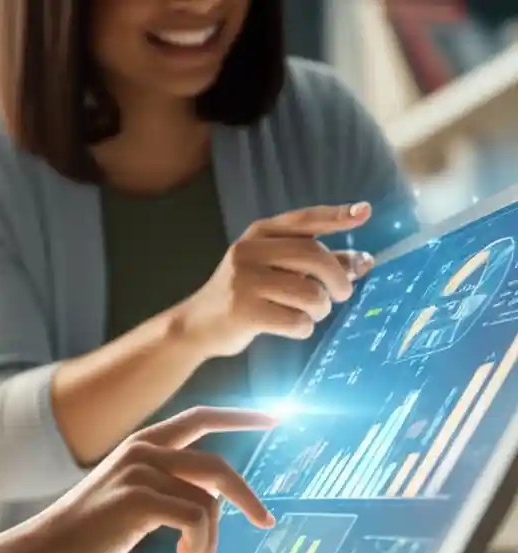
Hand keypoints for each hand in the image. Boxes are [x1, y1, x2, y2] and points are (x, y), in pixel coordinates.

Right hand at [36, 407, 277, 552]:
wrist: (52, 547)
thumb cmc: (93, 530)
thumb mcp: (132, 494)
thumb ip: (168, 485)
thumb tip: (215, 501)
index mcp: (143, 444)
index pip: (199, 418)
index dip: (239, 418)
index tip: (275, 418)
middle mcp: (143, 451)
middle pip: (217, 466)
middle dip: (247, 497)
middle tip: (266, 522)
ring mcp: (140, 473)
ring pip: (207, 503)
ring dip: (211, 540)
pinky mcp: (139, 500)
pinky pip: (196, 520)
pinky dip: (200, 545)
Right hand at [174, 202, 376, 357]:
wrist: (197, 324)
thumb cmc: (244, 295)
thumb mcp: (276, 271)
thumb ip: (316, 264)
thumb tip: (365, 261)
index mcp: (257, 235)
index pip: (303, 221)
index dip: (335, 217)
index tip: (365, 213)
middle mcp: (249, 252)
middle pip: (314, 256)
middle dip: (338, 278)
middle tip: (344, 294)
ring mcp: (244, 281)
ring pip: (310, 293)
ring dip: (320, 309)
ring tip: (309, 314)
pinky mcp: (244, 311)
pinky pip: (297, 321)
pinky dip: (304, 328)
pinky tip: (292, 327)